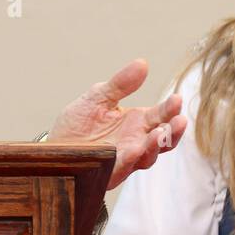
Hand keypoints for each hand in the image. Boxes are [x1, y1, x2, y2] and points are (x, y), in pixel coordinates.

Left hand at [47, 58, 186, 189]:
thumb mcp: (98, 97)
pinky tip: (135, 150)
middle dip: (173, 130)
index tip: (177, 98)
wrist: (54, 146)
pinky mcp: (109, 171)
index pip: (161, 115)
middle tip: (180, 120)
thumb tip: (142, 63)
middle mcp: (136, 141)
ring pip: (148, 156)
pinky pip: (123, 167)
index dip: (171, 109)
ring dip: (155, 146)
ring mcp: (124, 158)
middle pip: (163, 139)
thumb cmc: (79, 123)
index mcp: (137, 122)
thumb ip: (120, 84)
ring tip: (160, 133)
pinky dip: (131, 159)